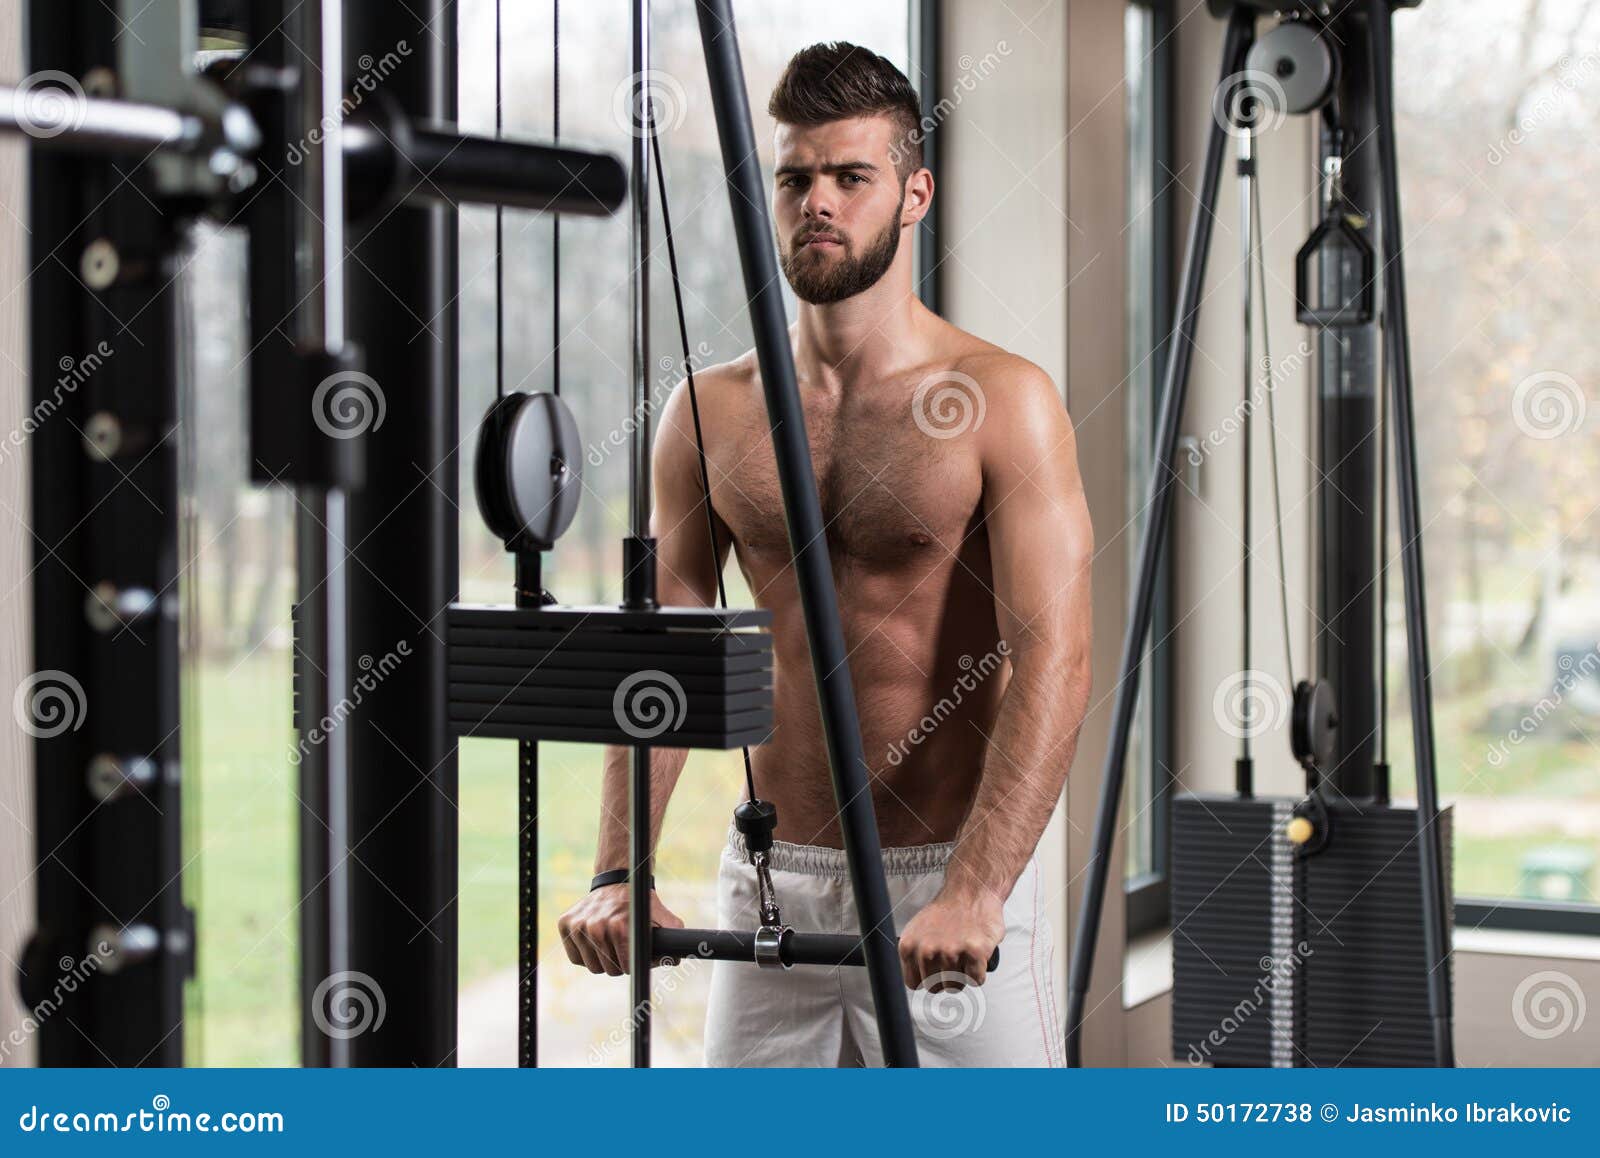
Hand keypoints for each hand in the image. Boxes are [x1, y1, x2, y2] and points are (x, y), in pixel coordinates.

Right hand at [557, 884, 683, 975]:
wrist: (619, 880)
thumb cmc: (642, 904)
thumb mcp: (664, 918)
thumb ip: (672, 940)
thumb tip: (674, 961)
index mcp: (619, 926)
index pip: (626, 967)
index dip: (634, 964)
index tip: (636, 954)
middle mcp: (596, 926)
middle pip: (608, 970)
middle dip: (619, 963)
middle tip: (623, 947)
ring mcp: (578, 925)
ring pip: (591, 966)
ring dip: (602, 960)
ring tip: (611, 942)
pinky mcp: (564, 923)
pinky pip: (575, 958)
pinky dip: (585, 954)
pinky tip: (595, 940)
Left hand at [896, 888, 1004, 990]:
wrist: (971, 891)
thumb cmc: (948, 912)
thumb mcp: (918, 931)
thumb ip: (914, 955)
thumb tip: (915, 978)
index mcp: (909, 946)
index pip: (913, 983)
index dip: (927, 978)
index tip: (935, 971)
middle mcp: (927, 951)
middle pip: (935, 987)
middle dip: (945, 978)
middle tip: (953, 960)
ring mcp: (950, 952)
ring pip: (955, 986)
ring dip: (963, 974)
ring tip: (964, 954)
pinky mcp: (974, 953)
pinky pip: (976, 980)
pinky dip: (979, 971)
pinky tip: (976, 954)